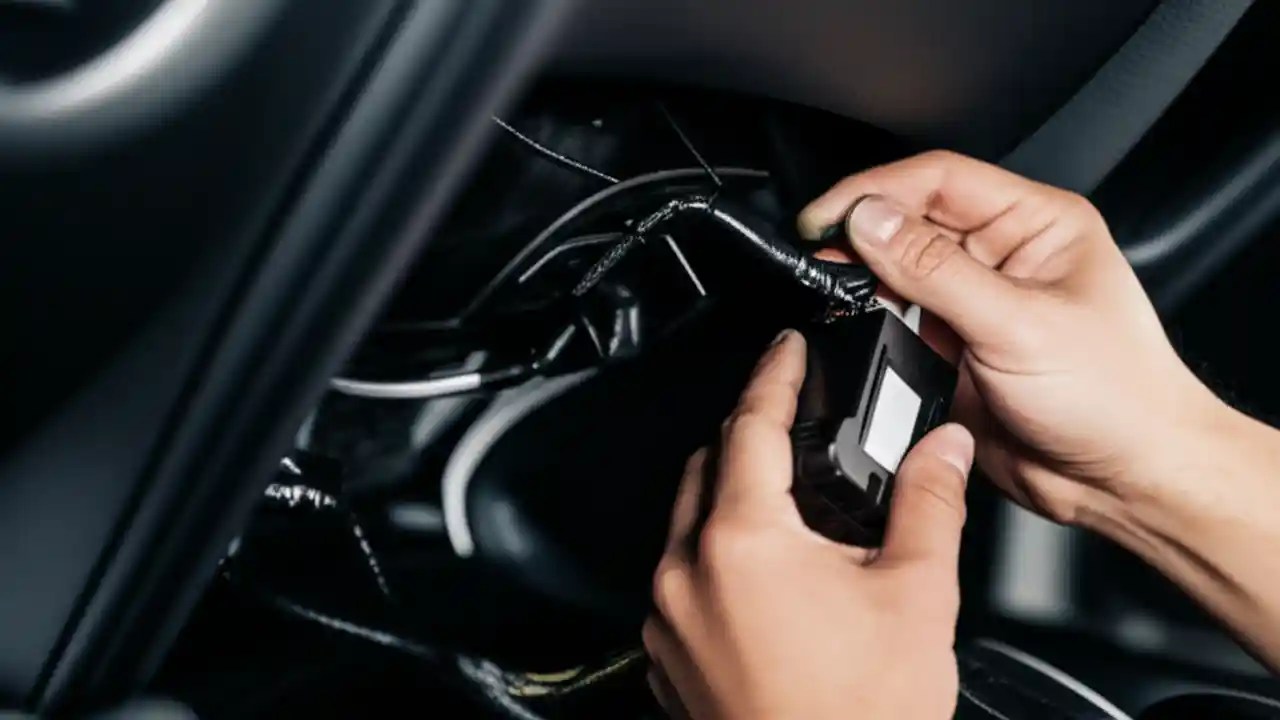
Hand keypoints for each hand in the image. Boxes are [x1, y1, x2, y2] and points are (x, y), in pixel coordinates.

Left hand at [643, 330, 974, 719]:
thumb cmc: (861, 715)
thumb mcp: (916, 596)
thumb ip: (928, 504)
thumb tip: (941, 451)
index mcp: (743, 542)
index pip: (749, 424)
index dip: (773, 374)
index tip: (785, 350)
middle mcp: (686, 574)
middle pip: (708, 466)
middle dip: (749, 432)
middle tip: (795, 420)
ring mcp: (667, 620)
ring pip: (686, 521)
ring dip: (728, 494)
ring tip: (787, 498)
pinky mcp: (664, 658)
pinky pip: (678, 576)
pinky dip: (712, 553)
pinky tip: (762, 570)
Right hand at [797, 151, 1226, 525]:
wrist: (1125, 482)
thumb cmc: (1116, 397)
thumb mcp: (1018, 323)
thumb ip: (934, 270)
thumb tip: (870, 222)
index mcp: (1036, 223)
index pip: (939, 179)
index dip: (877, 191)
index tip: (828, 215)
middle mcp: (1004, 256)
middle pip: (912, 221)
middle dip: (862, 235)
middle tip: (820, 256)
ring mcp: (976, 304)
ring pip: (898, 273)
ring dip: (865, 282)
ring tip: (836, 294)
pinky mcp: (954, 349)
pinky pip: (898, 323)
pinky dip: (873, 326)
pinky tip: (861, 332)